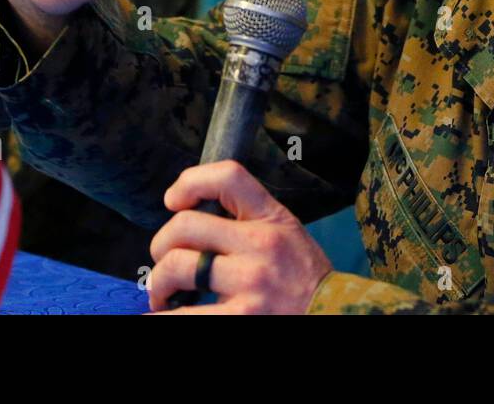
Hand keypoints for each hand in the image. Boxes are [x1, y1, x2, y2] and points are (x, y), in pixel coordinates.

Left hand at [146, 160, 332, 313]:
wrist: (335, 315)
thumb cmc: (305, 279)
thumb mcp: (288, 234)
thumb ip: (249, 221)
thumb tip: (190, 221)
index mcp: (273, 218)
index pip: (228, 176)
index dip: (190, 181)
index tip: (173, 200)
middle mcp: (261, 244)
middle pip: (185, 225)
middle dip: (161, 245)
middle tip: (162, 263)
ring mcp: (251, 282)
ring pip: (177, 267)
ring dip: (158, 284)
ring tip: (162, 295)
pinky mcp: (243, 318)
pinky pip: (185, 315)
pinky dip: (165, 317)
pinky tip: (167, 316)